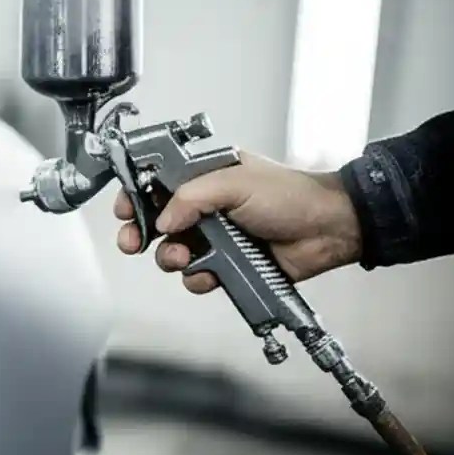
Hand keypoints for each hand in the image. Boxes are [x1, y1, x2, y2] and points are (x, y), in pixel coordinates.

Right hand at [113, 151, 362, 293]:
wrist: (329, 230)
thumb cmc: (292, 195)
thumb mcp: (235, 182)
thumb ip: (191, 197)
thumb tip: (162, 220)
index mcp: (203, 176)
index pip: (156, 181)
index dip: (135, 193)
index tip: (124, 208)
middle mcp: (204, 206)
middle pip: (154, 220)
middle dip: (138, 232)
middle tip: (133, 241)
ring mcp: (214, 236)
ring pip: (171, 251)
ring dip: (169, 257)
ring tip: (182, 257)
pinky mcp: (226, 263)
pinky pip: (195, 276)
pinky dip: (197, 278)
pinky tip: (210, 273)